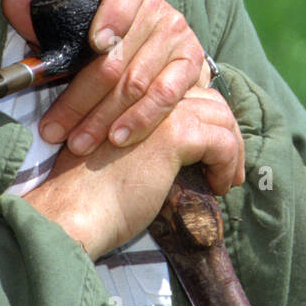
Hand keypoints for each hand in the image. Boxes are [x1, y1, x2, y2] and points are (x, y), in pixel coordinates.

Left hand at [2, 0, 211, 155]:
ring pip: (137, 82)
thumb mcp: (70, 23)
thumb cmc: (97, 34)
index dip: (110, 17)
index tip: (95, 44)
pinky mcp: (191, 63)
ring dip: (104, 117)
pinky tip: (119, 138)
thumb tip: (12, 1)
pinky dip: (142, 119)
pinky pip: (167, 95)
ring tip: (78, 143)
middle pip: (117, 56)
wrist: (146, 45)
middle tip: (55, 130)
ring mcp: (177, 35)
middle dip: (82, 98)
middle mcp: (156, 7)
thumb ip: (41, 17)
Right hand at [22, 85, 244, 259]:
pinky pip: (221, 142)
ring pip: (221, 118)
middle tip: (229, 166)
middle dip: (226, 131)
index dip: (205, 120)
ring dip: (232, 149)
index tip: (211, 151)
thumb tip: (183, 152)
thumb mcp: (118, 154)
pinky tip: (218, 186)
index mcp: (132, 97)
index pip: (187, 94)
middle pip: (209, 100)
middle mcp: (147, 95)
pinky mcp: (174, 135)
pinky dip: (227, 164)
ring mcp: (161, 111)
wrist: (73, 211)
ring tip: (227, 179)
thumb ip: (145, 140)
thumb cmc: (89, 194)